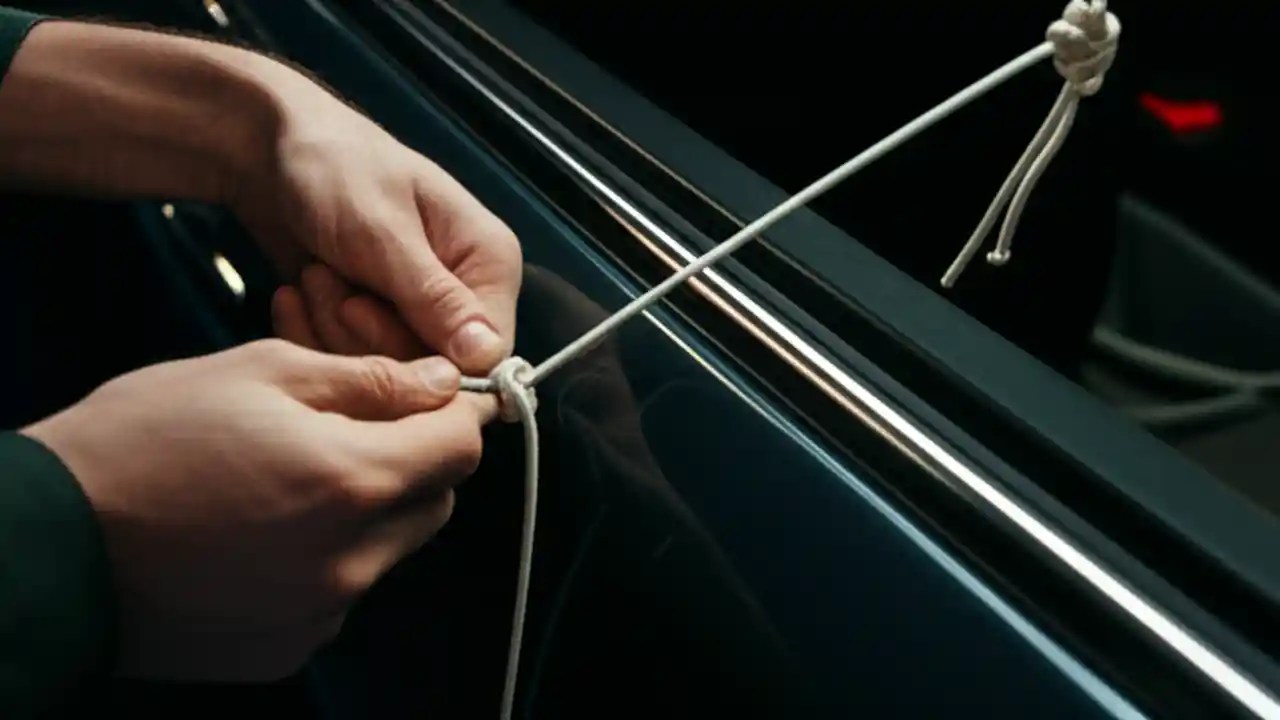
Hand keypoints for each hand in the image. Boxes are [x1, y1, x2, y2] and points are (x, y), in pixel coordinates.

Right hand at [22, 340, 492, 680]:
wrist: (48, 540)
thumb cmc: (143, 440)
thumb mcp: (259, 372)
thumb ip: (367, 379)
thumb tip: (439, 384)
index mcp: (351, 482)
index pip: (462, 448)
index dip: (455, 413)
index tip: (433, 396)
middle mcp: (350, 559)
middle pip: (433, 500)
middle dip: (412, 459)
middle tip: (351, 429)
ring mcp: (321, 612)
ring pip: (389, 548)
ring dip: (369, 510)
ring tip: (292, 480)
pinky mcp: (288, 646)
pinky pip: (342, 593)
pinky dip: (327, 557)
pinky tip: (265, 531)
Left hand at [230, 66, 521, 374]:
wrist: (270, 154)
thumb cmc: (337, 171)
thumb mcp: (383, 233)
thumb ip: (435, 299)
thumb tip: (489, 357)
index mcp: (489, 262)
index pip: (486, 352)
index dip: (425, 355)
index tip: (358, 312)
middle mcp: (465, 295)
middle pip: (432, 366)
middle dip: (365, 333)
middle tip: (327, 279)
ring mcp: (419, 313)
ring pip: (390, 370)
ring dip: (335, 329)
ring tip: (314, 274)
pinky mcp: (377, 325)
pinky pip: (356, 363)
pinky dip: (318, 333)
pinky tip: (298, 291)